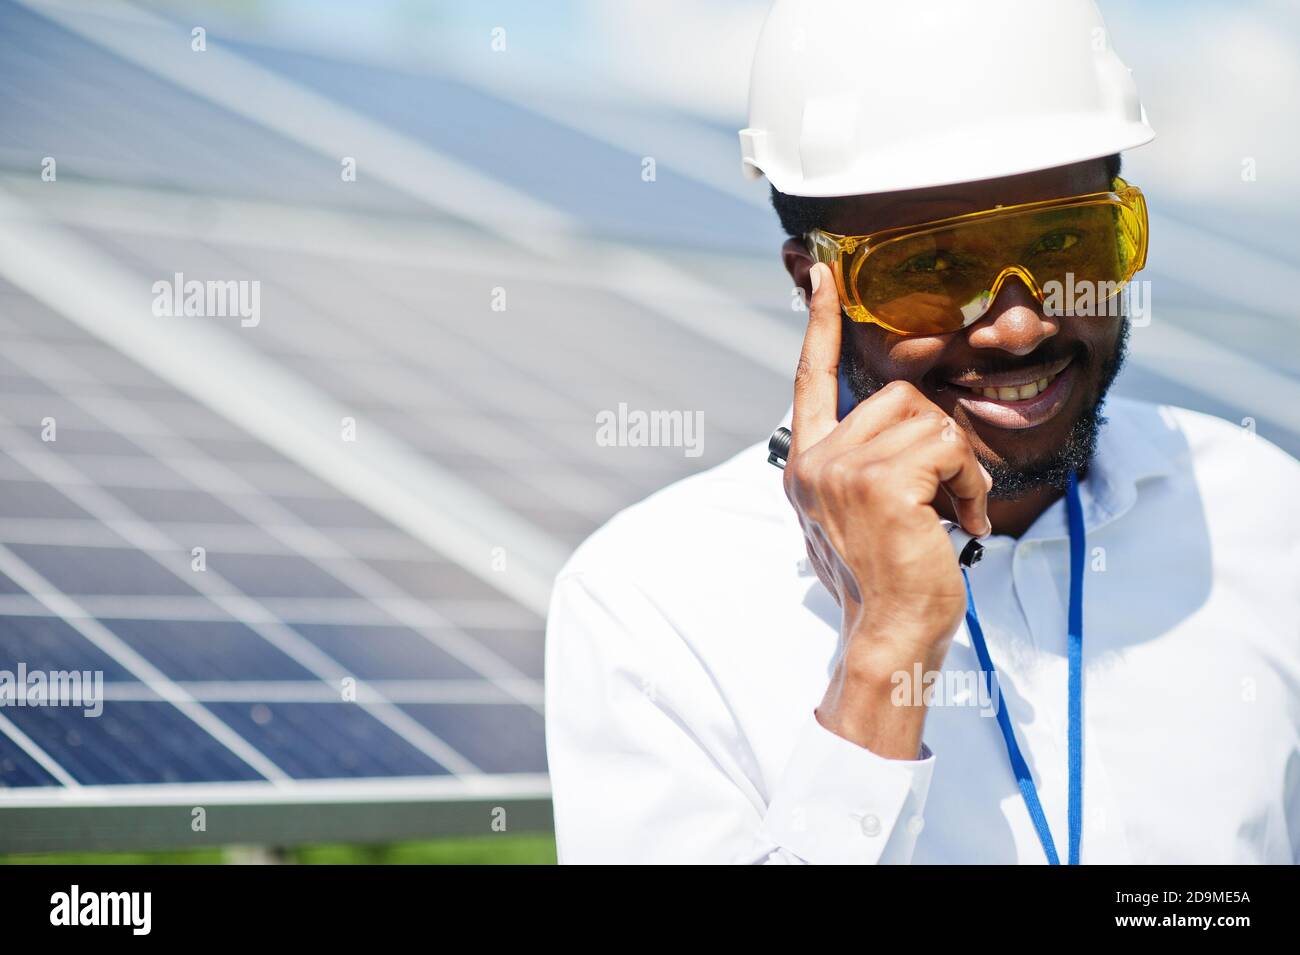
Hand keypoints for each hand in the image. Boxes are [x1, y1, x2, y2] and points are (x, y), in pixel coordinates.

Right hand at [784, 263, 991, 755]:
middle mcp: (814, 462)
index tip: (824, 276)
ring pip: (927, 419)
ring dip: (957, 466)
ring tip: (949, 513)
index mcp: (807, 465)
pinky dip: (968, 483)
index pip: (811, 381)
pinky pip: (946, 447)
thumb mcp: (862, 514)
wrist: (890, 635)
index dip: (820, 326)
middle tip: (944, 499)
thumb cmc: (887, 581)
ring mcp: (841, 470)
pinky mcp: (879, 483)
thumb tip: (911, 427)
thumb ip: (865, 466)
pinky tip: (958, 523)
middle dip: (937, 443)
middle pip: (898, 397)